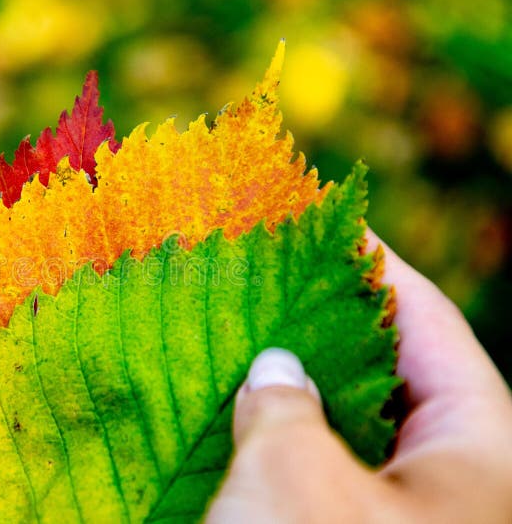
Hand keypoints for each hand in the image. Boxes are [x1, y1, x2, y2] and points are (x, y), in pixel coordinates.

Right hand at [206, 231, 511, 522]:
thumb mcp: (295, 477)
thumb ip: (283, 405)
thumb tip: (272, 370)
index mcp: (479, 451)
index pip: (430, 322)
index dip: (375, 263)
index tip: (322, 218)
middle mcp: (451, 479)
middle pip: (389, 371)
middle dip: (325, 324)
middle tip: (267, 277)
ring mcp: (404, 511)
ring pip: (349, 425)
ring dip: (295, 388)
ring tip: (238, 341)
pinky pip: (324, 471)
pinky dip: (285, 442)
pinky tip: (232, 421)